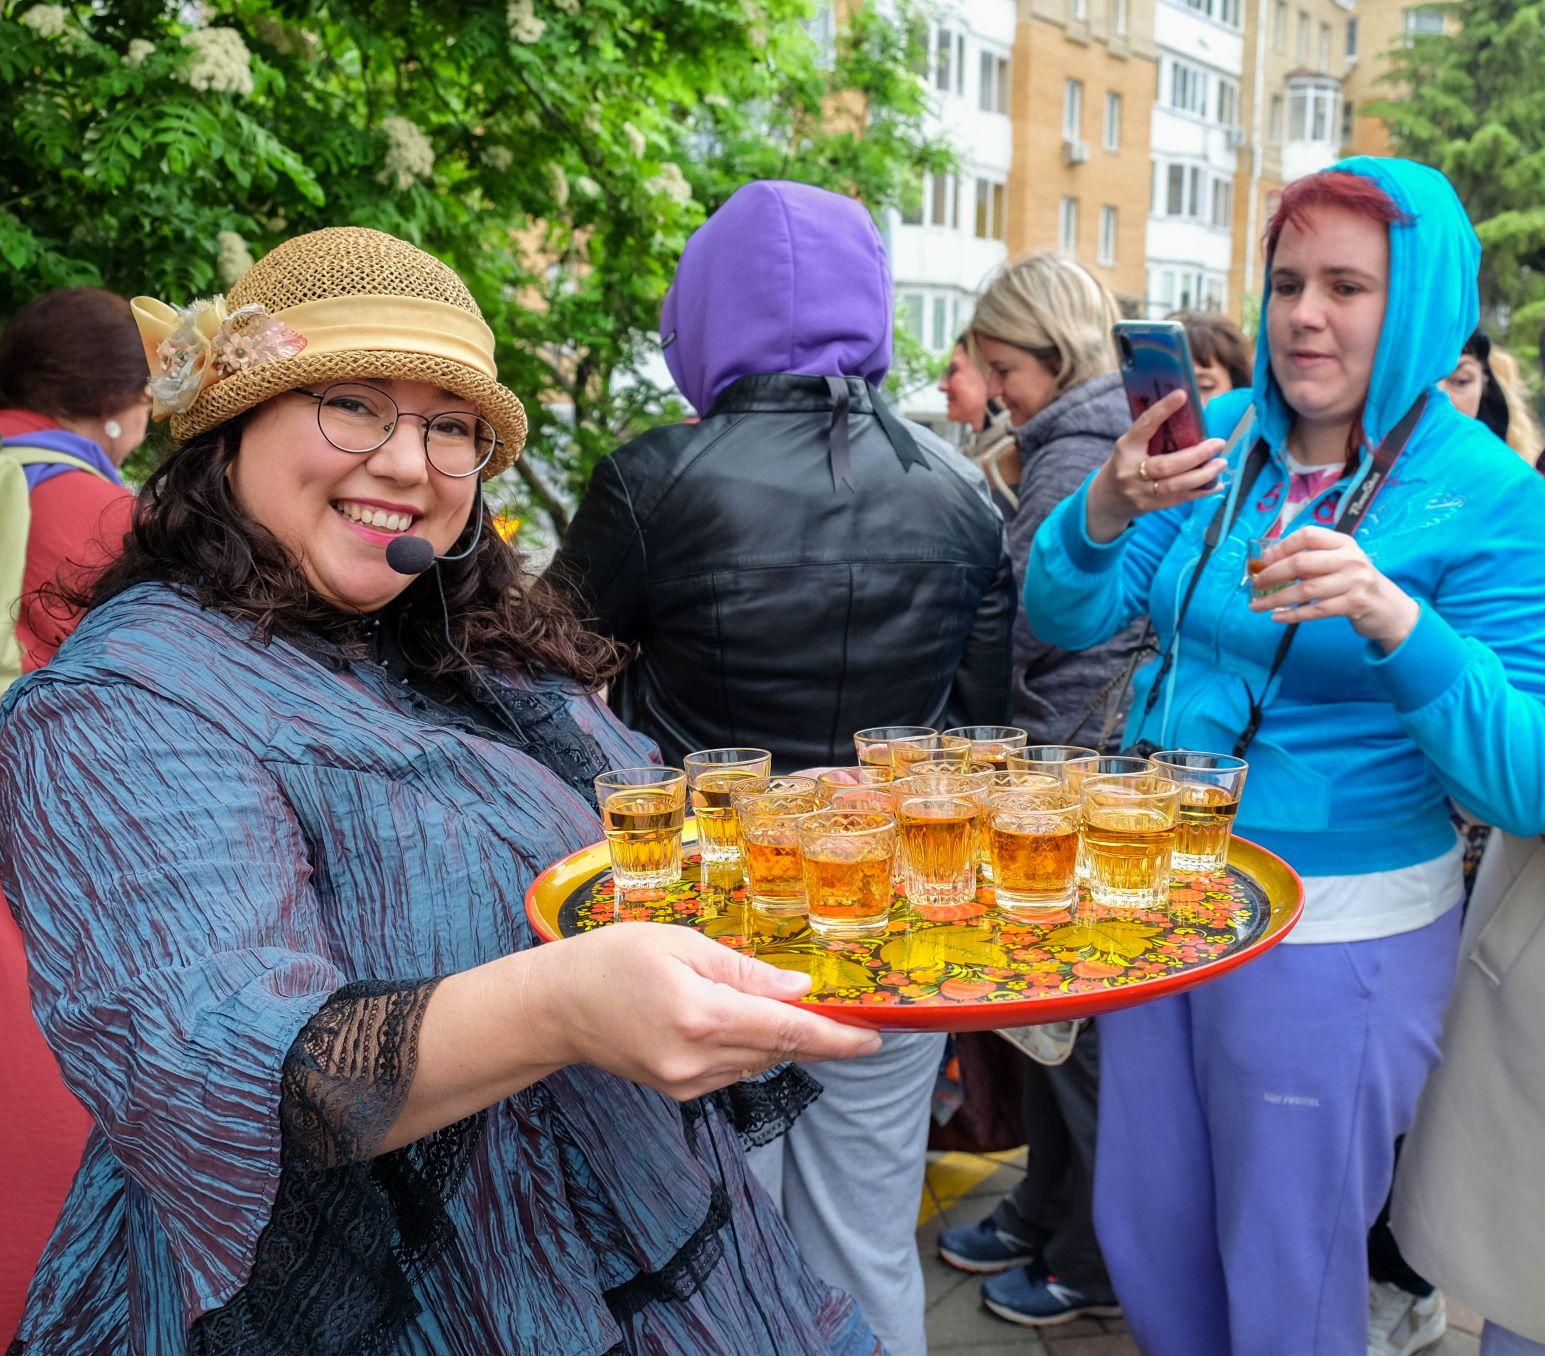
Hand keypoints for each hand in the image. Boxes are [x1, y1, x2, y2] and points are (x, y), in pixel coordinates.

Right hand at [527, 922, 882, 1099]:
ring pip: (758, 1061)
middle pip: (778, 1049)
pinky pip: (732, 1070)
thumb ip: (745, 971)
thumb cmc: (614, 958)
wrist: (557, 1005)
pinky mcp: (678, 1091)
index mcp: (702, 1015)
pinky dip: (749, 1048)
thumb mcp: (683, 945)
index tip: (874, 1039)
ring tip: (793, 1012)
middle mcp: (697, 1058)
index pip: (787, 1031)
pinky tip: (744, 1024)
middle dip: (817, 1035)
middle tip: (854, 1022)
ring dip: (782, 1040)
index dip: (836, 1037)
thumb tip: (800, 988)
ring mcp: (686, 1082)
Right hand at [1085, 390, 1227, 543]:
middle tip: (1217, 443)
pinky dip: (1201, 491)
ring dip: (1203, 474)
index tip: (1181, 395)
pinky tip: (1216, 484)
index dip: (1162, 410)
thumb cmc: (1125, 465)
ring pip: (1175, 485)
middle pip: (1167, 465)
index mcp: (1126, 448)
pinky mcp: (1149, 506)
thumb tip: (1190, 420)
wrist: (1106, 499)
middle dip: (1196, 454)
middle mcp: (1130, 471)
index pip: (1144, 426)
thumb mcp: (1130, 447)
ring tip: (1221, 463)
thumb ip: (1153, 437)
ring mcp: (1140, 492)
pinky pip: (1179, 499)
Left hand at [1248, 525, 1418, 651]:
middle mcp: (1350, 559)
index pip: (1308, 535)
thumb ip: (1311, 560)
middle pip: (1301, 563)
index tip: (1265, 559)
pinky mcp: (1354, 605)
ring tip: (1256, 606)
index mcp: (1343, 543)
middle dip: (1272, 574)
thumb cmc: (1354, 582)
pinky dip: (1292, 615)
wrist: (1389, 607)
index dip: (1282, 545)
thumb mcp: (1338, 563)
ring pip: (1305, 590)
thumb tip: (1268, 560)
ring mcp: (1354, 582)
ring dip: (1276, 599)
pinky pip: (1315, 611)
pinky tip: (1276, 617)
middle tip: (1255, 584)